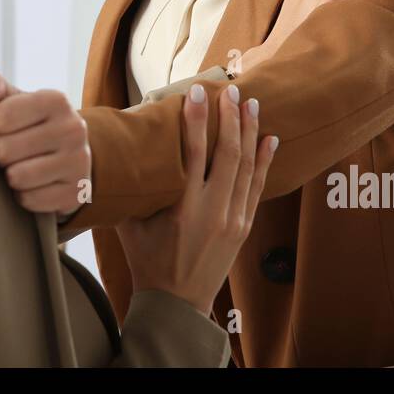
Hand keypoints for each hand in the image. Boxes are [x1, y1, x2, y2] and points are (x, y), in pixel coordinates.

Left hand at [0, 68, 90, 220]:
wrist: (68, 155)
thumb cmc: (29, 124)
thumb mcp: (12, 98)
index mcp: (56, 100)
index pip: (0, 119)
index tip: (7, 128)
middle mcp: (74, 128)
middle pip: (4, 151)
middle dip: (1, 153)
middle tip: (14, 151)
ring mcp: (79, 162)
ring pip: (16, 177)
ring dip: (11, 176)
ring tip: (22, 166)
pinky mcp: (76, 193)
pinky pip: (29, 200)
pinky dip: (24, 195)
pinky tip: (34, 184)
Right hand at [115, 84, 274, 316]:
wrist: (177, 303)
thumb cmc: (146, 260)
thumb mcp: (130, 224)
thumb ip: (133, 187)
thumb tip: (123, 147)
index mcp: (182, 208)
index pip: (192, 153)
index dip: (196, 120)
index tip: (197, 93)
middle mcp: (212, 211)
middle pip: (227, 154)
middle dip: (230, 118)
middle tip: (230, 90)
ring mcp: (232, 220)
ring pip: (247, 167)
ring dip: (250, 132)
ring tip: (251, 104)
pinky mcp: (243, 227)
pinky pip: (257, 187)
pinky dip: (264, 161)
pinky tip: (269, 139)